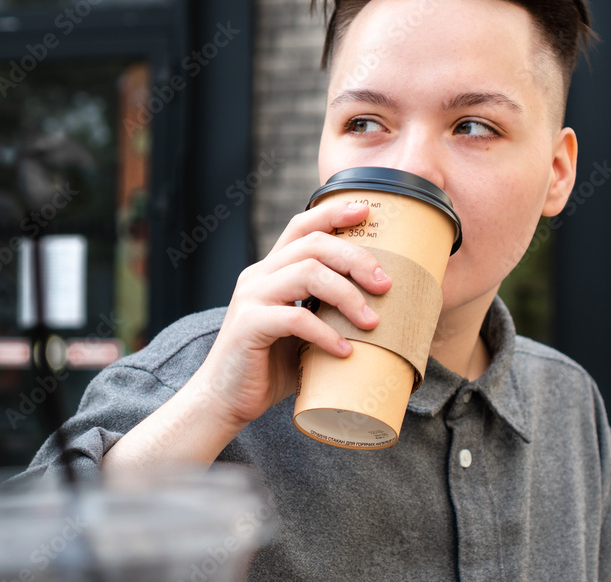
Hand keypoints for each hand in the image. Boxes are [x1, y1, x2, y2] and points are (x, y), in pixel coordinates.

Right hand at [194, 200, 391, 427]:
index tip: (366, 210)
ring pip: (307, 273)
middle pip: (313, 245)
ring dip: (347, 295)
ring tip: (371, 321)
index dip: (333, 213)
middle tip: (385, 284)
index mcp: (272, 270)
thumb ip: (328, 311)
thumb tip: (381, 308)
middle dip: (355, 258)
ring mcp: (251, 298)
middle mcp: (259, 275)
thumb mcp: (304, 330)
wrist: (225, 400)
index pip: (302, 226)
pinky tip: (345, 350)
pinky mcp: (248, 326)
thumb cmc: (270, 366)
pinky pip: (296, 318)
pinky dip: (326, 333)